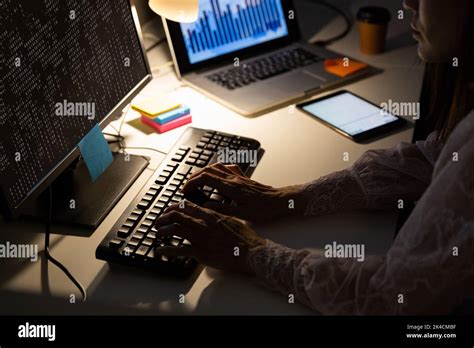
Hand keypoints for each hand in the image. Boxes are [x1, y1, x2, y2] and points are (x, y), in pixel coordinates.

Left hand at [154, 200, 264, 273]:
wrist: (251, 251)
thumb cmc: (244, 237)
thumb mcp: (231, 219)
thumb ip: (218, 215)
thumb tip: (210, 212)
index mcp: (211, 215)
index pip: (188, 206)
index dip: (175, 207)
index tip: (169, 209)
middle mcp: (203, 224)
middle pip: (177, 215)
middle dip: (165, 217)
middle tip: (160, 220)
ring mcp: (200, 237)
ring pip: (175, 229)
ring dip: (163, 230)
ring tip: (158, 232)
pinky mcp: (200, 252)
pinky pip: (178, 250)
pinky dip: (167, 250)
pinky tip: (160, 250)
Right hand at [183, 163, 305, 221]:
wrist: (280, 201)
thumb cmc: (264, 209)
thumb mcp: (241, 214)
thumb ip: (221, 210)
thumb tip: (205, 207)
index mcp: (230, 187)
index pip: (205, 178)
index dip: (192, 182)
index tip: (185, 190)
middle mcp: (233, 179)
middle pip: (208, 170)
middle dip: (194, 176)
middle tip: (187, 186)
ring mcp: (239, 177)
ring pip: (217, 166)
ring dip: (204, 171)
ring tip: (197, 179)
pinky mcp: (244, 178)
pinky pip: (228, 168)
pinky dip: (218, 169)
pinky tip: (218, 174)